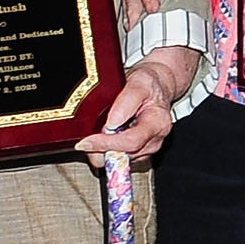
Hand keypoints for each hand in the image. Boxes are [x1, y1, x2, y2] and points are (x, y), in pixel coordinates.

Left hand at [76, 49, 196, 163]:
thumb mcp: (139, 82)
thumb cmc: (149, 85)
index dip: (106, 144)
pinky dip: (106, 150)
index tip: (87, 142)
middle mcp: (154, 141)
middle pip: (122, 157)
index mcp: (157, 124)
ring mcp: (146, 149)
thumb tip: (112, 122)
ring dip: (103, 149)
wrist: (155, 88)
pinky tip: (106, 136)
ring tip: (101, 131)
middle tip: (89, 136)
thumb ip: (127, 101)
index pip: (131, 142)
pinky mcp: (137, 154)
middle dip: (100, 149)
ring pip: (117, 161)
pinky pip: (116, 159)